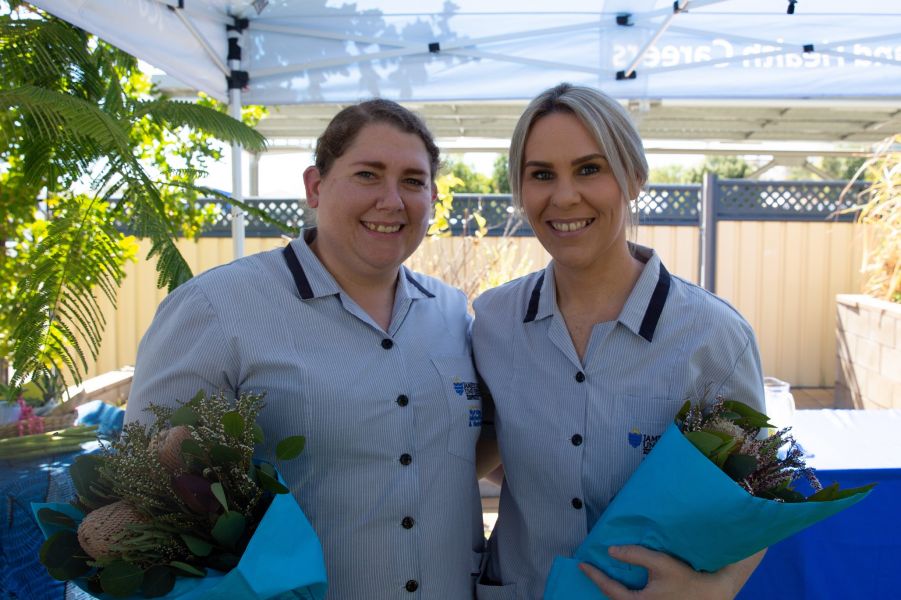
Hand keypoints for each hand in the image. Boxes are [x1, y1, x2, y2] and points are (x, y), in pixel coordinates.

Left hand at [578, 546, 765, 599]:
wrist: (710, 594)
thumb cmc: (686, 578)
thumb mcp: (660, 563)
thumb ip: (635, 555)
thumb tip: (611, 551)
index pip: (609, 588)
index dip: (594, 576)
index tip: (582, 565)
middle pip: (613, 598)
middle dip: (600, 584)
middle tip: (588, 570)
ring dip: (611, 589)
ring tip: (601, 576)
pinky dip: (623, 593)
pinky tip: (620, 584)